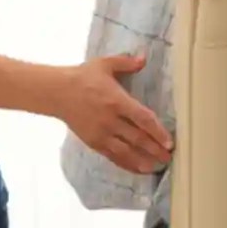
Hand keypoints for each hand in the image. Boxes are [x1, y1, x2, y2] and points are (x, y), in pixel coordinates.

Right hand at [56, 54, 172, 173]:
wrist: (57, 92)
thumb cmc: (83, 76)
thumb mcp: (105, 64)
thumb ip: (126, 62)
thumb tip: (144, 59)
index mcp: (117, 101)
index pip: (143, 119)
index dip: (158, 132)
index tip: (169, 141)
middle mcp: (110, 120)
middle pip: (138, 138)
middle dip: (155, 149)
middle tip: (168, 157)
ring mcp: (101, 133)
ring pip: (126, 151)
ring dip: (143, 160)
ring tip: (157, 166)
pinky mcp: (93, 142)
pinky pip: (113, 156)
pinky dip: (126, 163)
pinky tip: (137, 168)